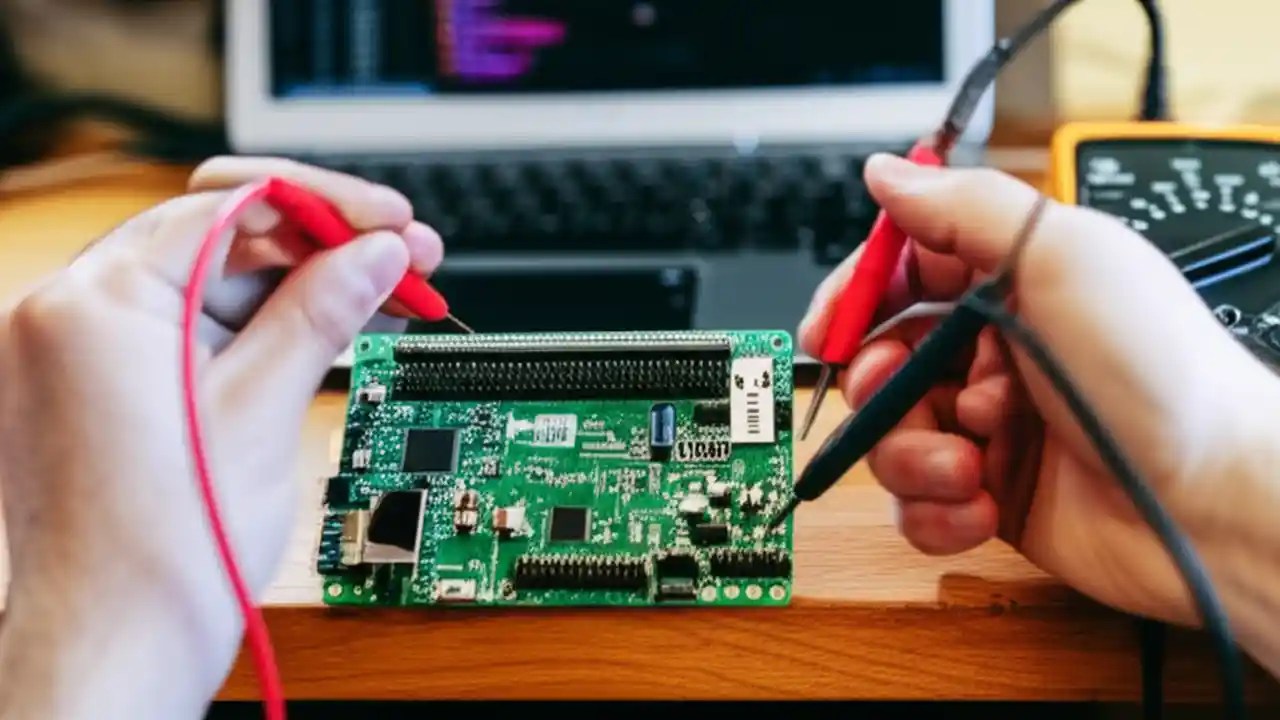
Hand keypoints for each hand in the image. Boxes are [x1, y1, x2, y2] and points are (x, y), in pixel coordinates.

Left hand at [0, 158, 443, 718]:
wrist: (113, 650)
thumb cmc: (162, 558)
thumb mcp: (264, 411)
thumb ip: (322, 312)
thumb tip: (376, 255)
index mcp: (95, 305)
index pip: (230, 204)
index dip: (326, 208)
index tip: (391, 225)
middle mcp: (67, 314)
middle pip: (218, 235)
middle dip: (318, 244)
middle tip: (400, 259)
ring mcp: (76, 352)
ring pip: (206, 282)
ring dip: (294, 287)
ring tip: (380, 300)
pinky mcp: (96, 386)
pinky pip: (184, 328)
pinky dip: (253, 328)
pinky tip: (322, 332)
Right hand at [800, 154, 1279, 633]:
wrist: (1212, 501)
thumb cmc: (1156, 373)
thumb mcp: (1060, 255)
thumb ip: (961, 207)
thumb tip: (889, 172)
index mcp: (1010, 284)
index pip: (902, 276)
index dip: (855, 300)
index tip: (828, 328)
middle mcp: (994, 352)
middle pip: (882, 360)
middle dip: (879, 384)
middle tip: (900, 391)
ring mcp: (989, 427)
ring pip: (890, 436)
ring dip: (912, 455)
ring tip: (969, 463)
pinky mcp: (989, 495)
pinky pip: (918, 504)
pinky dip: (936, 510)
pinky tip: (980, 504)